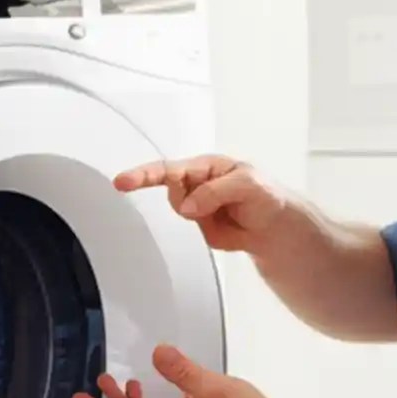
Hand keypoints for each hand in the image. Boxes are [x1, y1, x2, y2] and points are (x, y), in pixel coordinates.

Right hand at [113, 155, 287, 252]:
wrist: (273, 227)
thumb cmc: (265, 196)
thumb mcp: (248, 184)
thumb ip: (216, 191)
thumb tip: (189, 204)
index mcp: (205, 166)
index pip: (169, 168)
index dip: (144, 174)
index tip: (123, 181)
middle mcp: (194, 183)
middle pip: (171, 191)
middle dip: (186, 201)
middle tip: (208, 207)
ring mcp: (194, 205)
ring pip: (178, 210)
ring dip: (197, 214)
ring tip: (225, 212)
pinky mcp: (197, 226)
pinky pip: (186, 229)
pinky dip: (200, 231)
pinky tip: (224, 227)